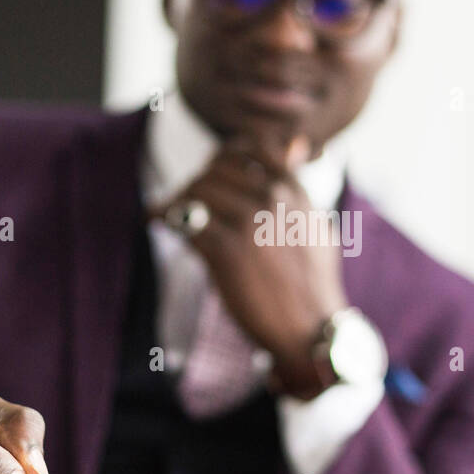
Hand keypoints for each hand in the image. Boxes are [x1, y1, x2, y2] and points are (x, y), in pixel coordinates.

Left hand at [152, 132, 347, 397]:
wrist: (310, 330)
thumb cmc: (313, 284)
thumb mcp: (317, 224)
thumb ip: (299, 184)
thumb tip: (296, 144)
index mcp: (294, 192)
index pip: (253, 146)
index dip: (224, 154)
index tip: (212, 170)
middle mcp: (273, 200)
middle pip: (216, 168)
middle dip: (196, 181)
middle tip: (184, 199)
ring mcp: (250, 224)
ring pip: (198, 191)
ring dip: (178, 201)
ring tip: (166, 213)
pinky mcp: (228, 251)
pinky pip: (187, 221)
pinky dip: (167, 219)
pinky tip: (156, 222)